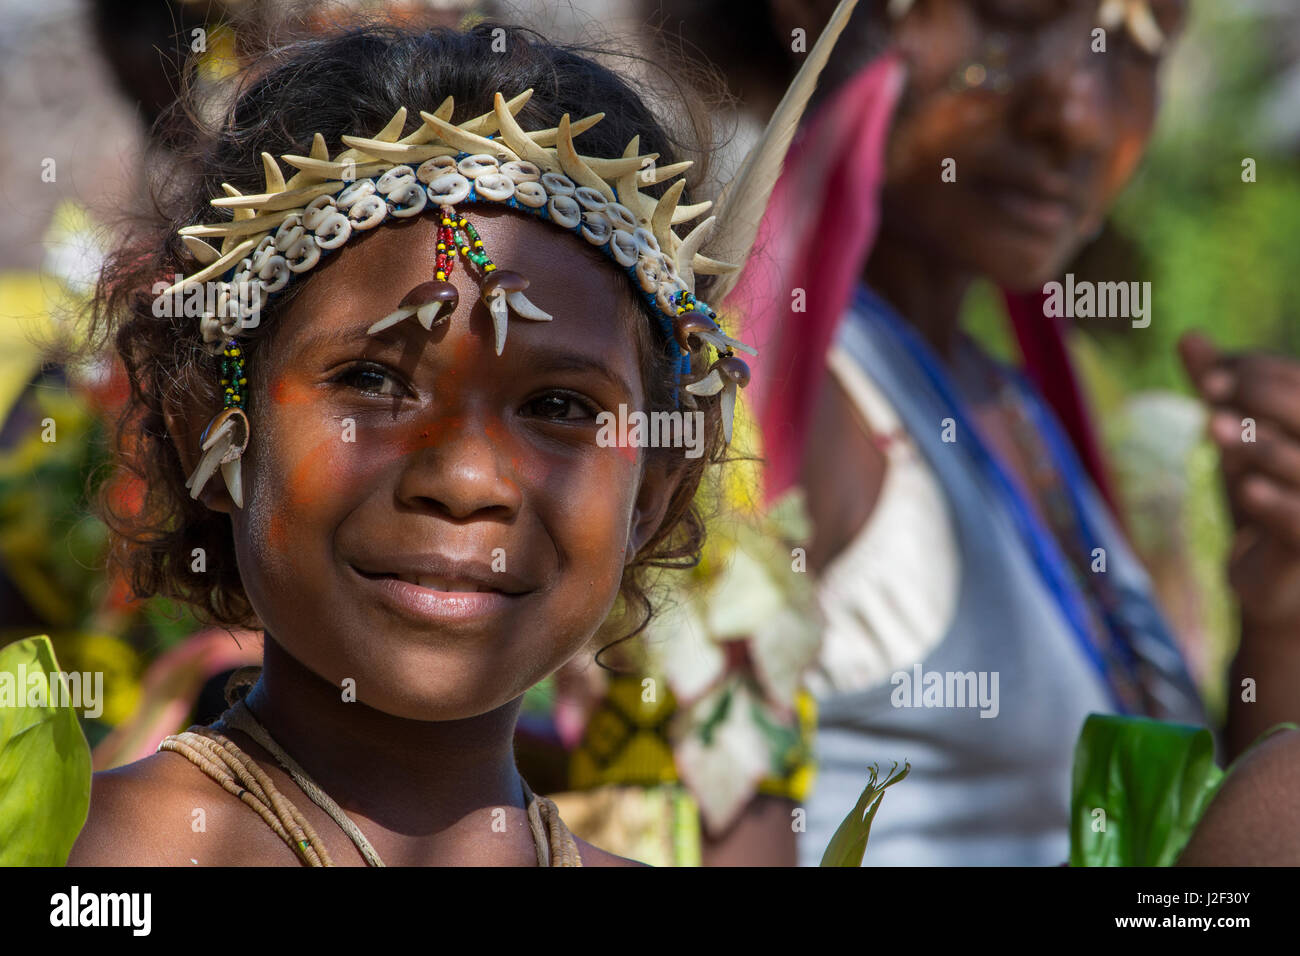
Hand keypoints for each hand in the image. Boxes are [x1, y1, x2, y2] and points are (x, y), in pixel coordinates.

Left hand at [1179, 331, 1299, 625]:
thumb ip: (1219, 392)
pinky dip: (1275, 502)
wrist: (1275, 583)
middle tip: (1210, 390)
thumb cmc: (1262, 499)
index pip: (1299, 380)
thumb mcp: (1234, 441)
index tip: (1210, 373)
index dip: (1259, 371)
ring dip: (1259, 443)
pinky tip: (1245, 488)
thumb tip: (1188, 335)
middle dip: (1261, 394)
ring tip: (1213, 426)